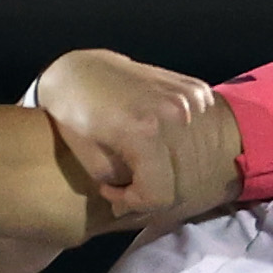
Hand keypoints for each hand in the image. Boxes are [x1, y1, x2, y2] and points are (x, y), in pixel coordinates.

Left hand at [30, 48, 231, 222]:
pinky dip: (180, 142)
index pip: (161, 194)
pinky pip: (198, 131)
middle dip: (153, 187)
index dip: (136, 202)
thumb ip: (122, 184)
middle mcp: (176, 114)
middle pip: (182, 179)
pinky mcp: (197, 90)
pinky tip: (156, 137)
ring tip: (140, 159)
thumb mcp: (91, 160)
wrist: (81, 70)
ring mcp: (190, 99)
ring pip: (194, 157)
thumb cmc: (75, 114)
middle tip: (127, 181)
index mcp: (147, 131)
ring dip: (169, 166)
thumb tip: (140, 197)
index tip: (114, 192)